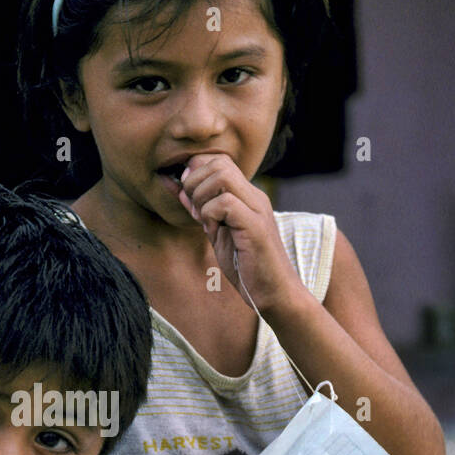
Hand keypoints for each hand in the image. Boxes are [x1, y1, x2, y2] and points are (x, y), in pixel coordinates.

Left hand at [178, 153, 300, 312]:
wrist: (274, 293)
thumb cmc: (247, 267)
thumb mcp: (218, 234)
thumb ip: (202, 210)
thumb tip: (180, 188)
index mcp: (247, 196)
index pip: (219, 161)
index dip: (196, 174)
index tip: (189, 200)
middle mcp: (254, 196)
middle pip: (219, 162)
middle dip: (195, 183)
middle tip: (194, 211)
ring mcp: (257, 209)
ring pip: (222, 176)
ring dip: (201, 198)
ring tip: (204, 222)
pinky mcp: (256, 227)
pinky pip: (225, 203)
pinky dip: (210, 215)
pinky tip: (213, 232)